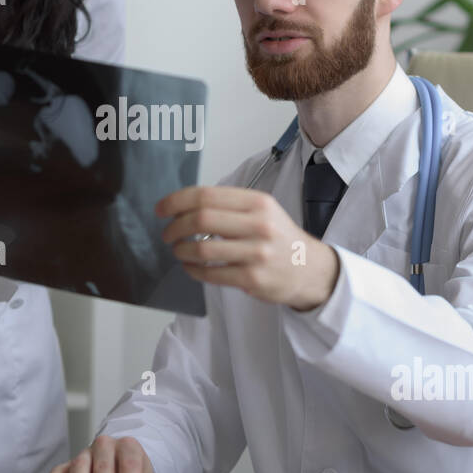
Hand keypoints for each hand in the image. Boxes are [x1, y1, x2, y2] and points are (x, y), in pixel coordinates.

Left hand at [155, 184, 339, 310]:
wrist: (310, 269)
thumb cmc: (279, 238)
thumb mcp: (262, 211)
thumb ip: (228, 206)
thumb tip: (183, 206)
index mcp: (257, 202)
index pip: (206, 195)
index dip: (176, 201)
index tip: (162, 209)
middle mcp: (258, 225)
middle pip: (200, 219)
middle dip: (175, 227)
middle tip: (168, 233)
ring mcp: (256, 253)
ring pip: (201, 249)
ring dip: (181, 250)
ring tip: (178, 251)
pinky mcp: (252, 278)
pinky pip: (210, 273)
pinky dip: (193, 270)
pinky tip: (191, 267)